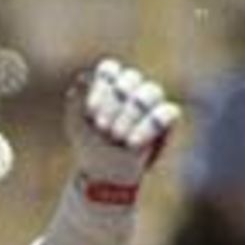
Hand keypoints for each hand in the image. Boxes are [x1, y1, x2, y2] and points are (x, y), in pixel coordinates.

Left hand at [66, 59, 180, 207]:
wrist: (104, 176)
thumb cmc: (90, 146)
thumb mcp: (77, 126)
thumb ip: (76, 101)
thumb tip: (81, 78)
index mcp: (110, 84)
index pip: (110, 69)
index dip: (101, 86)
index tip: (90, 111)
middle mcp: (133, 89)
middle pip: (131, 78)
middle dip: (114, 103)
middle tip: (102, 127)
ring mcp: (151, 104)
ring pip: (151, 92)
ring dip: (131, 114)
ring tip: (117, 137)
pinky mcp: (167, 121)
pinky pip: (168, 112)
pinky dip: (149, 126)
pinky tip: (133, 143)